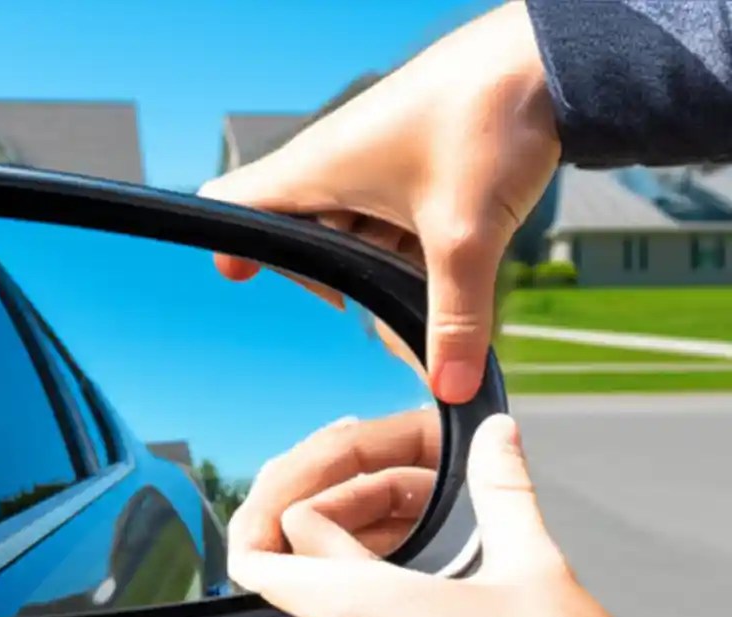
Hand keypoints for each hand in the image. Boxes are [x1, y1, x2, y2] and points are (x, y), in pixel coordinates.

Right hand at [200, 1, 559, 403]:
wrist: (552, 62)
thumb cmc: (489, 118)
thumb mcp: (467, 236)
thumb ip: (455, 320)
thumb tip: (448, 389)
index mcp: (317, 168)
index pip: (233, 203)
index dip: (229, 243)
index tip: (246, 281)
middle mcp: (332, 165)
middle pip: (295, 233)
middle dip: (329, 278)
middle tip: (362, 308)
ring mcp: (370, 164)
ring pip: (348, 232)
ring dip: (376, 266)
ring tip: (423, 284)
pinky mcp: (407, 165)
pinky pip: (384, 219)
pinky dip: (405, 248)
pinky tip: (444, 263)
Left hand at [229, 415, 640, 616]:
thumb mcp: (535, 571)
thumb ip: (501, 491)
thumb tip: (497, 438)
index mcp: (355, 609)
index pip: (263, 542)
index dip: (304, 493)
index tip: (358, 469)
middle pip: (302, 560)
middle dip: (352, 509)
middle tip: (412, 486)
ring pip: (336, 598)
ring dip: (374, 549)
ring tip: (436, 525)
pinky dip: (388, 595)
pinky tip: (443, 580)